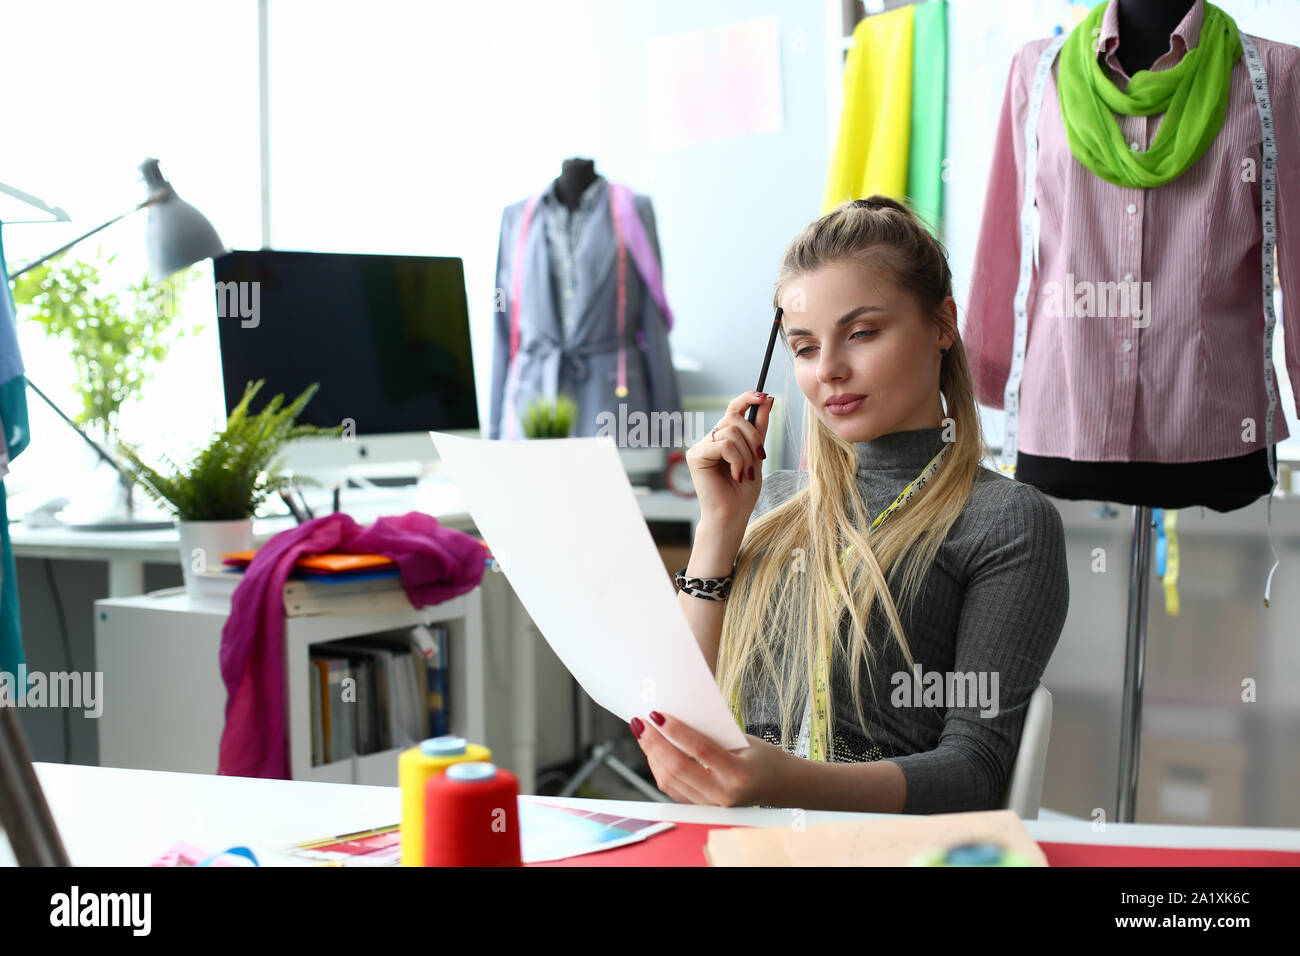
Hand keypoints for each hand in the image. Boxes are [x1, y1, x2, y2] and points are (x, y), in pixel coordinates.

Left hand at [630, 710, 795, 807]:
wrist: (783, 787)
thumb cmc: (765, 758)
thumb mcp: (745, 741)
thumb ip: (712, 735)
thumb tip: (675, 719)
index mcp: (737, 774)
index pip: (699, 750)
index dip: (675, 731)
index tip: (657, 714)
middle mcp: (723, 794)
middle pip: (678, 768)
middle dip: (654, 743)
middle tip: (641, 722)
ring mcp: (712, 806)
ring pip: (670, 781)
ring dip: (652, 755)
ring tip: (643, 733)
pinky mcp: (703, 808)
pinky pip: (673, 789)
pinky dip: (659, 769)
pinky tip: (654, 752)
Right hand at [686, 390, 772, 528]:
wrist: (732, 516)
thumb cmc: (743, 491)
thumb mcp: (756, 455)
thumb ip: (759, 429)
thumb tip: (767, 400)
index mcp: (722, 438)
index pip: (733, 409)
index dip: (748, 398)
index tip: (765, 396)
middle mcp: (709, 439)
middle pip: (735, 419)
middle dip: (754, 437)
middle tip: (760, 457)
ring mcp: (700, 447)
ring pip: (731, 432)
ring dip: (746, 454)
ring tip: (745, 473)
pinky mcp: (696, 456)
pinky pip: (724, 445)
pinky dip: (737, 459)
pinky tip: (736, 475)